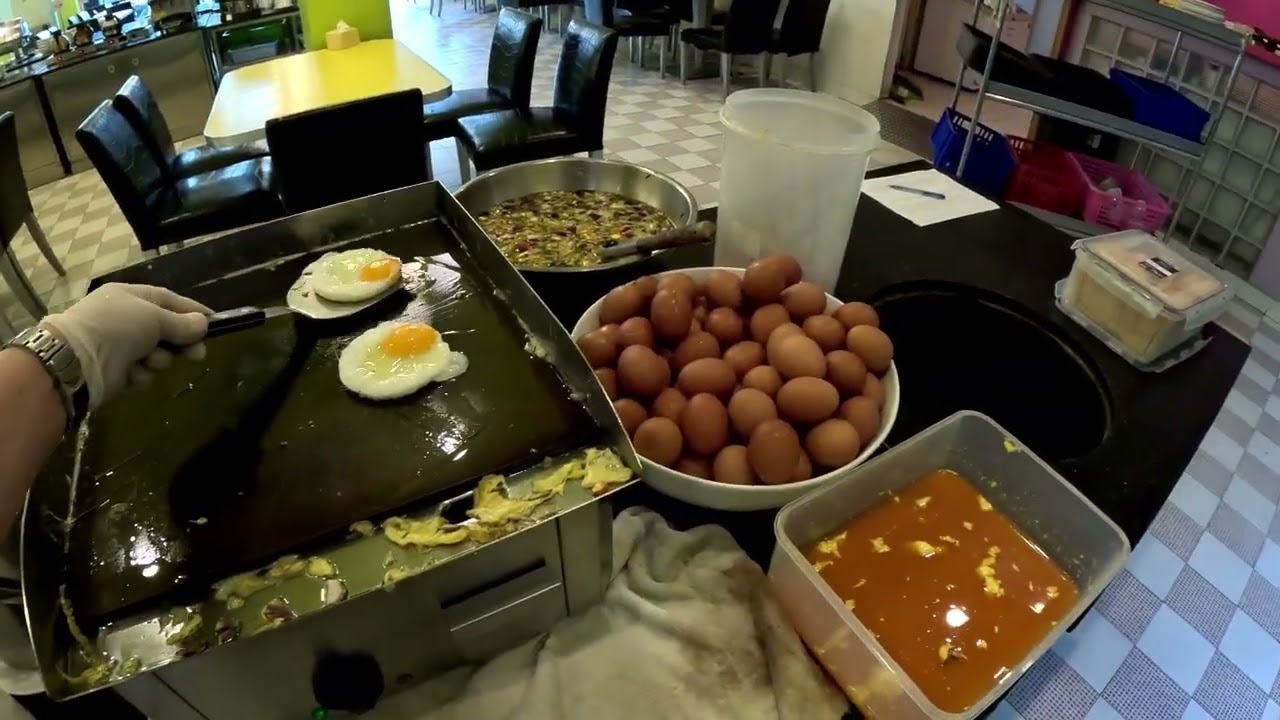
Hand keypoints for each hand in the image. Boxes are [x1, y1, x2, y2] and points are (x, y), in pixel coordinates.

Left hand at [41, 284, 211, 409]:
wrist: (78, 360)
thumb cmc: (118, 327)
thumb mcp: (155, 318)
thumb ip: (182, 323)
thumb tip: (203, 324)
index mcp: (131, 297)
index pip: (169, 300)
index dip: (192, 311)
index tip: (215, 322)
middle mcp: (126, 319)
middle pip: (166, 330)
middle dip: (182, 343)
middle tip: (197, 355)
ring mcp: (120, 345)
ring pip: (157, 353)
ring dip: (158, 359)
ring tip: (148, 361)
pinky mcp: (117, 370)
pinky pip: (143, 371)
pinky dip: (141, 373)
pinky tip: (132, 373)